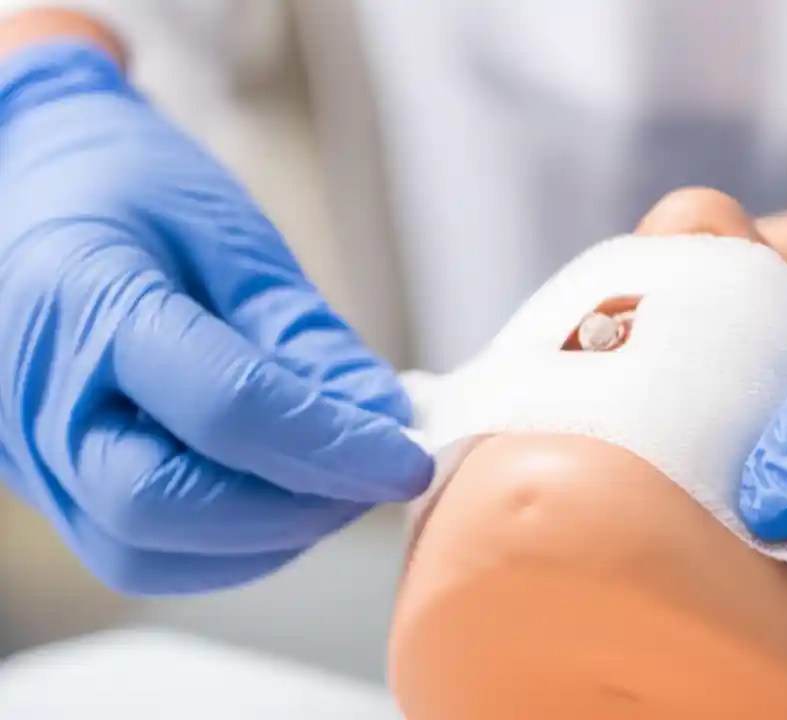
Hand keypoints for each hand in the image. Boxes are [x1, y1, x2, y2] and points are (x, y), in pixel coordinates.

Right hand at [0, 15, 430, 594]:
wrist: (31, 184)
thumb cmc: (131, 191)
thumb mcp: (229, 237)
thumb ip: (303, 336)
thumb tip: (384, 419)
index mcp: (87, 303)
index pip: (223, 408)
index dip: (331, 446)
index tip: (409, 459)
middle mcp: (39, 397)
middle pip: (160, 506)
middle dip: (291, 509)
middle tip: (374, 475)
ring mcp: (30, 452)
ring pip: (145, 552)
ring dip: (264, 538)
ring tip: (336, 483)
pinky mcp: (50, 484)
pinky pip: (137, 550)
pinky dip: (226, 545)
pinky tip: (284, 498)